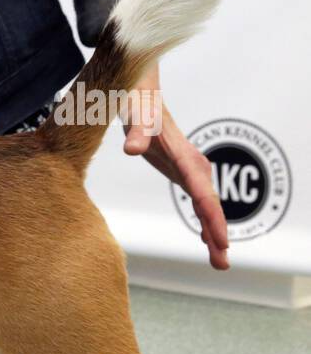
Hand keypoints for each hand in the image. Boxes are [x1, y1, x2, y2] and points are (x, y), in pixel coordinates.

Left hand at [124, 64, 228, 269]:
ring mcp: (188, 167)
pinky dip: (204, 219)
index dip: (210, 217)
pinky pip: (198, 199)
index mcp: (181, 155)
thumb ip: (135, 133)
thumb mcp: (134, 116)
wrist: (142, 91)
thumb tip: (132, 149)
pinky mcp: (181, 169)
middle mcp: (190, 163)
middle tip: (221, 262)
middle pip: (208, 203)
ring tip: (219, 262)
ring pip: (206, 205)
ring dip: (213, 231)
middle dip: (217, 232)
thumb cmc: (137, 103)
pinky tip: (207, 239)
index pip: (200, 191)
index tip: (219, 240)